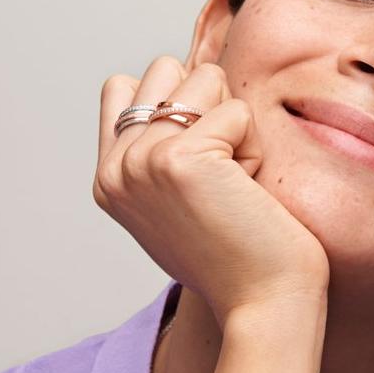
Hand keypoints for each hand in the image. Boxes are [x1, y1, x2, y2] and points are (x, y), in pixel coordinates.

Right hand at [94, 56, 329, 329]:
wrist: (263, 303)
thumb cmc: (237, 253)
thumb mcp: (179, 199)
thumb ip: (163, 147)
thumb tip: (185, 77)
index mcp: (110, 177)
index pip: (126, 86)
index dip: (179, 104)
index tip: (204, 160)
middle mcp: (117, 167)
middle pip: (169, 69)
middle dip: (211, 107)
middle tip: (224, 173)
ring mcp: (142, 161)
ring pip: (206, 78)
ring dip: (236, 126)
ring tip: (236, 182)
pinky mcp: (180, 159)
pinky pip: (237, 112)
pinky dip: (254, 148)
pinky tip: (248, 193)